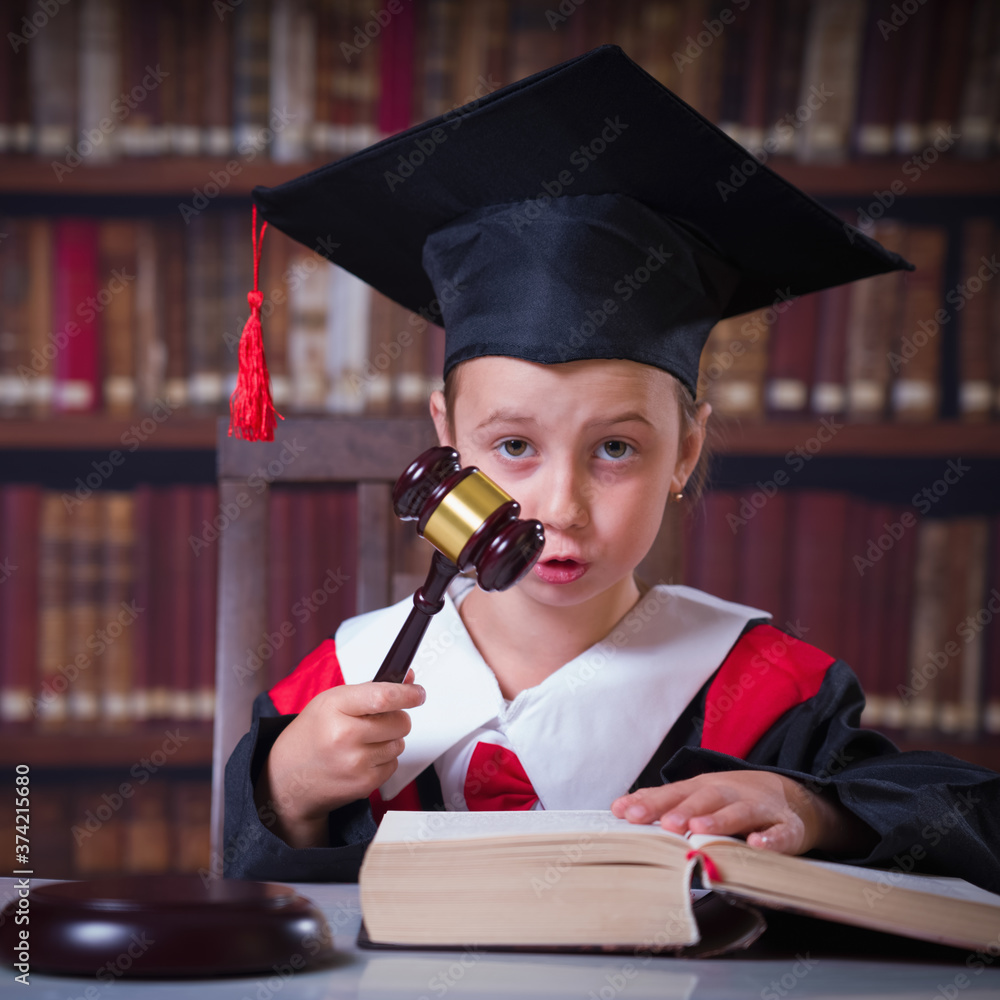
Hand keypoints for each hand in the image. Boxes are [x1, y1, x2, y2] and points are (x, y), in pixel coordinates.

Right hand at [254, 670, 424, 847]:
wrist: (286, 778)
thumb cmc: (312, 734)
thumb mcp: (332, 701)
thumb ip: (371, 689)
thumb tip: (408, 679)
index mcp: (335, 708)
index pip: (383, 696)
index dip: (407, 694)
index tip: (418, 693)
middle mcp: (344, 736)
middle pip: (400, 721)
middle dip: (396, 718)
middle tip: (378, 721)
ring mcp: (355, 763)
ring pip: (400, 744)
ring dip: (389, 740)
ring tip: (362, 742)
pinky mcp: (363, 784)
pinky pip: (393, 764)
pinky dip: (383, 760)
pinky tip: (361, 759)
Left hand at [611, 770, 871, 855]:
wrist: (788, 796)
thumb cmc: (731, 800)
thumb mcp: (697, 796)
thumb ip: (662, 802)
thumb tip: (619, 808)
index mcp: (703, 787)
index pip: (673, 793)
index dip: (650, 803)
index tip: (624, 813)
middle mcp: (728, 793)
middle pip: (704, 799)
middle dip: (682, 810)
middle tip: (663, 824)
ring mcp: (758, 808)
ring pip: (738, 812)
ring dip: (718, 820)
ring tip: (699, 830)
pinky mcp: (786, 827)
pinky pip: (779, 833)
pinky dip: (770, 839)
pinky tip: (757, 845)